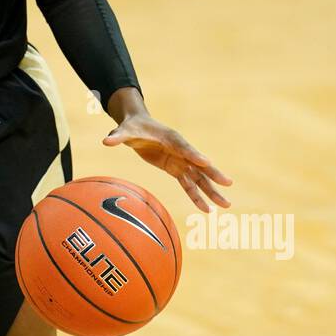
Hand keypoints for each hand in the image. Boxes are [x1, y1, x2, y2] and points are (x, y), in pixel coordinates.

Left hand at [103, 114, 232, 212]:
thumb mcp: (124, 131)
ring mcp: (180, 161)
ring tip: (226, 205)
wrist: (136, 126)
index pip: (185, 147)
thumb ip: (118, 136)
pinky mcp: (175, 169)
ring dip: (211, 191)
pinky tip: (206, 209)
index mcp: (171, 138)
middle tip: (228, 184)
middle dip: (213, 175)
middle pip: (199, 164)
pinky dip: (196, 196)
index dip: (195, 155)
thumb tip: (106, 140)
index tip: (207, 163)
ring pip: (199, 178)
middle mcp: (180, 150)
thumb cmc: (132, 127)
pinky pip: (188, 185)